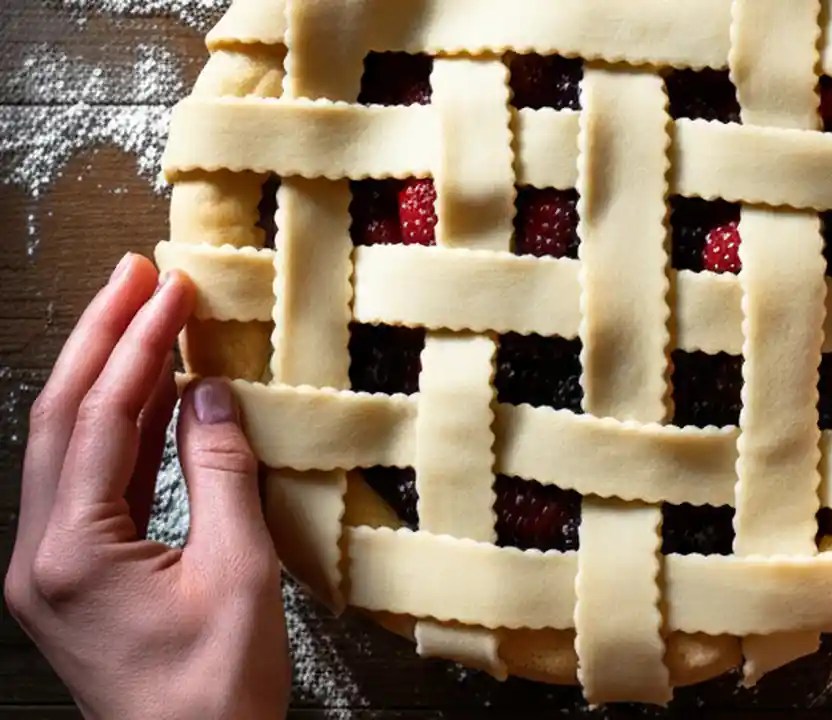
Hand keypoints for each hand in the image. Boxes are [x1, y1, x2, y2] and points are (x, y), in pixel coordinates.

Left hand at [4, 255, 289, 719]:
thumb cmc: (214, 694)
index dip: (138, 345)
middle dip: (100, 338)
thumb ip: (220, 476)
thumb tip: (212, 395)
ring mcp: (49, 567)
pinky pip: (90, 482)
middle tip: (136, 275)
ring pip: (69, 445)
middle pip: (62, 418)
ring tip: (143, 317)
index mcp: (71, 554)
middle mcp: (40, 555)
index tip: (170, 290)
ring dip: (107, 376)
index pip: (103, 419)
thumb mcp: (238, 576)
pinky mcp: (71, 577)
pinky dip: (122, 429)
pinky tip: (156, 397)